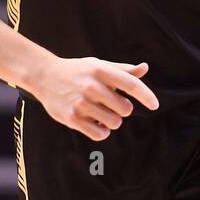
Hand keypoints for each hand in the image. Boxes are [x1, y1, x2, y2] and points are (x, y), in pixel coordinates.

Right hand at [27, 57, 158, 140]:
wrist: (44, 76)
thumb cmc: (77, 71)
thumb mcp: (98, 65)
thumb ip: (122, 70)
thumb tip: (145, 68)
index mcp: (101, 70)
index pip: (131, 84)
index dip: (146, 96)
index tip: (155, 105)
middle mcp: (92, 86)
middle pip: (125, 109)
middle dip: (122, 109)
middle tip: (110, 104)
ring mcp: (81, 103)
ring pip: (114, 123)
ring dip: (112, 121)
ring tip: (100, 113)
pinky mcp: (72, 118)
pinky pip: (100, 134)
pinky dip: (102, 131)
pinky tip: (95, 123)